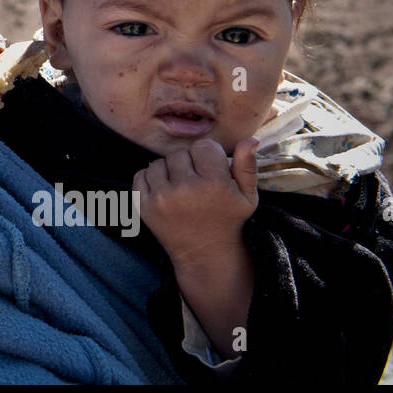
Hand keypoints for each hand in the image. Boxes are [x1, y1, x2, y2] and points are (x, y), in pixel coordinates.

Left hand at [133, 136, 259, 268]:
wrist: (205, 254)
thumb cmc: (228, 219)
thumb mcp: (247, 196)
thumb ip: (247, 165)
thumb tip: (251, 139)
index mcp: (213, 183)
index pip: (202, 146)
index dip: (208, 156)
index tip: (211, 170)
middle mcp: (185, 189)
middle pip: (179, 153)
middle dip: (188, 163)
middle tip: (197, 182)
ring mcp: (161, 198)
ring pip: (159, 163)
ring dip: (169, 171)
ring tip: (182, 188)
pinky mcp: (144, 207)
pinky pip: (141, 175)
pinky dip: (151, 180)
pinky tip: (166, 192)